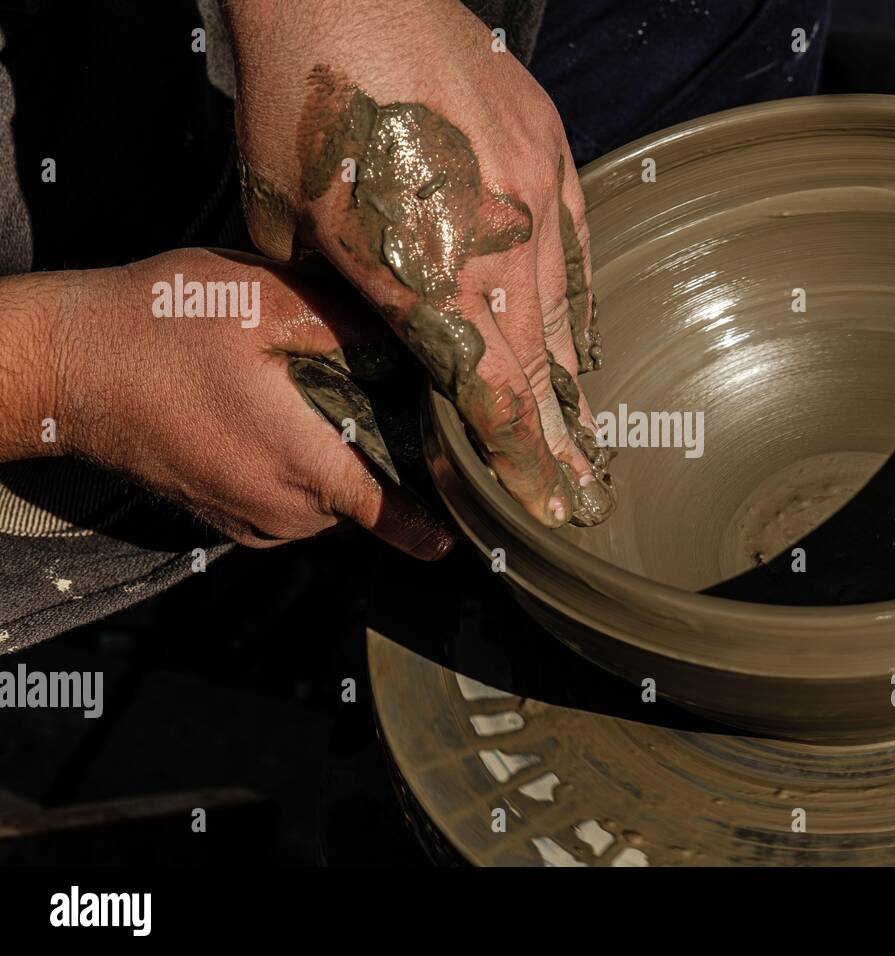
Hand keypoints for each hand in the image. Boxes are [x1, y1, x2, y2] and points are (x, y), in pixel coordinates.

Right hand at [29, 248, 453, 557]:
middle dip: (398, 457)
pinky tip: (298, 412)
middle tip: (409, 401)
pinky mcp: (230, 518)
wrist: (62, 367)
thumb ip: (351, 326)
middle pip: (376, 498)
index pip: (403, 518)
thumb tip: (425, 342)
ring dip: (352, 458)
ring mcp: (253, 522)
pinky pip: (298, 500)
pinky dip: (313, 466)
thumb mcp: (264, 299)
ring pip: (337, 500)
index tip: (491, 508)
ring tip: (344, 395)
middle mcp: (284, 512)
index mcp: (302, 465)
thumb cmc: (157, 326)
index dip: (451, 512)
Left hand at [224, 0, 612, 527]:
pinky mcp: (550, 149)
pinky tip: (582, 334)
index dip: (522, 459)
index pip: (495, 397)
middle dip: (561, 437)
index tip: (545, 505)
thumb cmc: (300, 100)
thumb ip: (340, 290)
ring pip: (568, 308)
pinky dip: (579, 297)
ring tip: (588, 427)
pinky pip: (578, 243)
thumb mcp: (291, 222)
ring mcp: (536, 194)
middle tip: (582, 488)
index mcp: (429, 277)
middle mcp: (499, 246)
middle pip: (543, 366)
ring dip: (575, 375)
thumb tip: (365, 324)